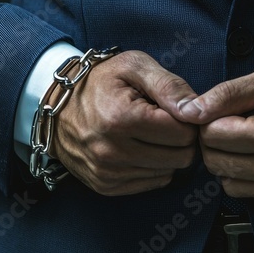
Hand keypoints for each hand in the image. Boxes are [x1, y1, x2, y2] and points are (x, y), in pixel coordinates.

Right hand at [51, 50, 198, 195]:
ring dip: (167, 153)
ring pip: (169, 172)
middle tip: (166, 121)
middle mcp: (111, 151)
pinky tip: (140, 147)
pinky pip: (152, 183)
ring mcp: (107, 172)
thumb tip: (197, 111)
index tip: (173, 108)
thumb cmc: (101, 80)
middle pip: (181, 157)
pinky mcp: (105, 186)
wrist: (56, 105)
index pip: (183, 134)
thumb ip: (170, 86)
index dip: (186, 119)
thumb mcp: (135, 66)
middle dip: (181, 139)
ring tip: (150, 132)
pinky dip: (153, 166)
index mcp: (121, 118)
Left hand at [174, 59, 253, 206]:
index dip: (211, 120)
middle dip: (217, 144)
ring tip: (252, 140)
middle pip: (217, 166)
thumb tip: (190, 110)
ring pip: (233, 187)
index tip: (225, 110)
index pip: (211, 138)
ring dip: (233, 164)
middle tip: (234, 124)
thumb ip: (228, 94)